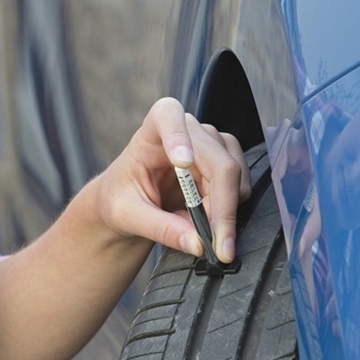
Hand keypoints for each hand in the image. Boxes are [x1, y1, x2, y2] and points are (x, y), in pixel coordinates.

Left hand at [93, 97, 250, 262]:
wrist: (128, 204)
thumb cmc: (120, 200)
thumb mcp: (127, 216)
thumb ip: (160, 228)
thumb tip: (197, 242)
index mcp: (151, 130)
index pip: (167, 115)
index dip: (179, 135)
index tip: (181, 162)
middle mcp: (186, 130)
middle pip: (218, 161)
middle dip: (221, 206)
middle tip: (216, 243)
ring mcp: (209, 145)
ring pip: (234, 175)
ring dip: (226, 210)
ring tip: (205, 235)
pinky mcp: (223, 162)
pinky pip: (239, 186)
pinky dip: (230, 211)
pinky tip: (209, 224)